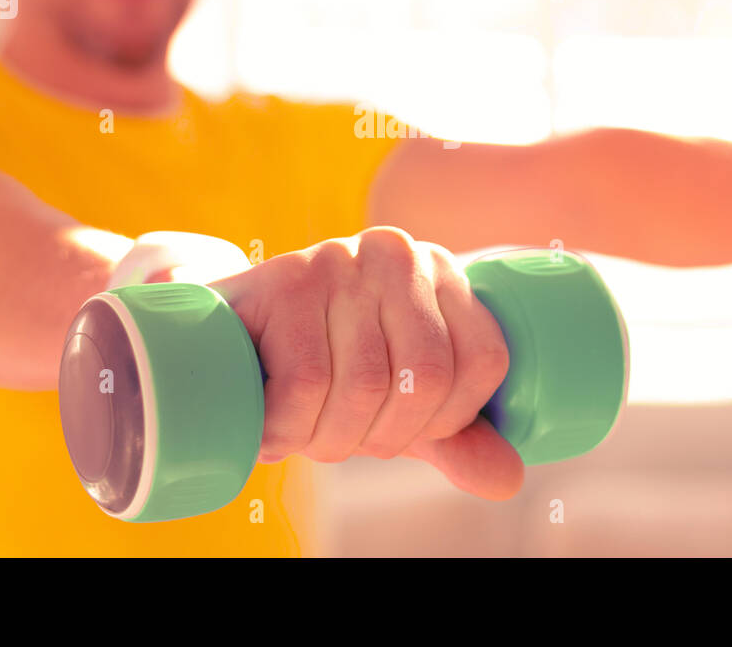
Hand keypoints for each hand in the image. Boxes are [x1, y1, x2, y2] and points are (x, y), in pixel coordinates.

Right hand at [203, 226, 521, 499]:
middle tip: (338, 440)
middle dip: (381, 436)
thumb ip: (454, 437)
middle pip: (425, 377)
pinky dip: (287, 428)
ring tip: (300, 433)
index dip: (444, 420)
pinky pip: (307, 383)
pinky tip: (270, 429)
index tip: (397, 429)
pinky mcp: (286, 278)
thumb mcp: (396, 401)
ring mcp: (341, 258)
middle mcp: (398, 253)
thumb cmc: (323, 366)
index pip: (483, 361)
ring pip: (364, 385)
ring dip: (326, 438)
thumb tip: (508, 479)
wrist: (223, 337)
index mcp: (441, 273)